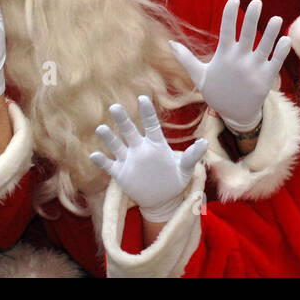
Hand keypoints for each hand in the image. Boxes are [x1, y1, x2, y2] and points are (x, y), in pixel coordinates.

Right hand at [91, 96, 208, 222]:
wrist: (161, 200)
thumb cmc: (174, 181)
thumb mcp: (185, 169)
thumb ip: (192, 156)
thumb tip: (205, 143)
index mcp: (156, 145)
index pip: (151, 125)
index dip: (147, 113)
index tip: (143, 98)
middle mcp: (140, 149)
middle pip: (130, 131)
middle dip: (122, 120)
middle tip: (115, 107)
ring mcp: (129, 160)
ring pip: (117, 146)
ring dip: (109, 138)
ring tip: (101, 129)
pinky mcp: (121, 174)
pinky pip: (109, 165)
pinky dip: (102, 161)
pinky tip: (94, 155)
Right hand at [170, 0, 291, 133]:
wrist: (235, 115)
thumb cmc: (217, 92)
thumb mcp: (199, 76)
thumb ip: (186, 58)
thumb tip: (169, 43)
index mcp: (223, 57)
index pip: (226, 31)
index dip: (229, 15)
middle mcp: (239, 61)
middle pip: (246, 35)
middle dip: (251, 18)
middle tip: (257, 2)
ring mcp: (254, 70)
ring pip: (264, 47)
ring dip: (271, 33)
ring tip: (277, 18)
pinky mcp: (266, 78)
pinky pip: (275, 62)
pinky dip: (281, 52)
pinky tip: (285, 39)